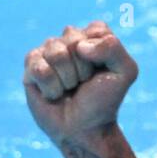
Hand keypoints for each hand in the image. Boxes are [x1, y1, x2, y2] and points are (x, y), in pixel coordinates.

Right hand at [23, 22, 137, 143]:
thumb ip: (113, 48)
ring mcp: (48, 53)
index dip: (102, 53)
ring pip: (56, 53)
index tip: (103, 71)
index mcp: (92, 38)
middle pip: (73, 40)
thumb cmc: (104, 101)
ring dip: (68, 79)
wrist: (86, 129)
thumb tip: (80, 46)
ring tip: (70, 89)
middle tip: (85, 84)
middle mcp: (69, 41)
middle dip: (84, 68)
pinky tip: (54, 94)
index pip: (96, 29)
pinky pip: (40, 69)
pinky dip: (52, 87)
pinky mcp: (31, 67)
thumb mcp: (125, 73)